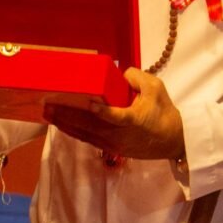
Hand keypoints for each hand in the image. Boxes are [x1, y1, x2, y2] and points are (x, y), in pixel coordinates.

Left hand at [45, 67, 183, 160]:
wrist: (174, 142)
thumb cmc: (164, 114)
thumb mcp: (156, 89)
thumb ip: (137, 78)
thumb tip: (119, 73)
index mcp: (134, 120)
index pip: (116, 116)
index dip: (102, 112)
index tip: (88, 104)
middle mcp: (120, 135)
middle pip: (90, 126)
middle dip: (68, 116)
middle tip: (48, 106)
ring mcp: (114, 144)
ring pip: (85, 135)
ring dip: (66, 125)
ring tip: (48, 115)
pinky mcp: (112, 149)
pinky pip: (89, 140)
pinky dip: (74, 132)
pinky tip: (61, 124)